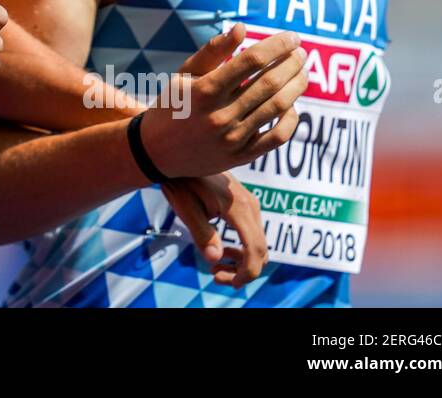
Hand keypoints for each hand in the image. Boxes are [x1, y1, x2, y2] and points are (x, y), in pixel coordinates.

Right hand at [139, 23, 306, 178]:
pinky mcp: (241, 156)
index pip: (252, 60)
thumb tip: (243, 29)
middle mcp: (220, 114)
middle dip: (292, 63)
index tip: (292, 37)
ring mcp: (233, 138)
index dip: (277, 45)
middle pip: (270, 83)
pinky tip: (291, 104)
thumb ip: (213, 51)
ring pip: (278, 107)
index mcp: (205, 89)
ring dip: (297, 86)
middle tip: (301, 52)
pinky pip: (277, 136)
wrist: (157, 151)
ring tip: (302, 72)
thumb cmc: (173, 104)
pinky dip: (291, 118)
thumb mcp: (185, 74)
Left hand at [162, 172, 267, 288]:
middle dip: (243, 271)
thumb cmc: (180, 183)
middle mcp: (250, 205)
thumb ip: (202, 234)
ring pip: (259, 244)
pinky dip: (242, 249)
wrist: (180, 158)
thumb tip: (215, 261)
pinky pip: (253, 234)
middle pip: (261, 250)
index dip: (246, 273)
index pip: (255, 249)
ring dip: (242, 262)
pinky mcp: (246, 205)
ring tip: (216, 267)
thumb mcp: (186, 209)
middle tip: (215, 276)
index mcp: (238, 208)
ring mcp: (250, 204)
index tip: (228, 283)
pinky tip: (222, 251)